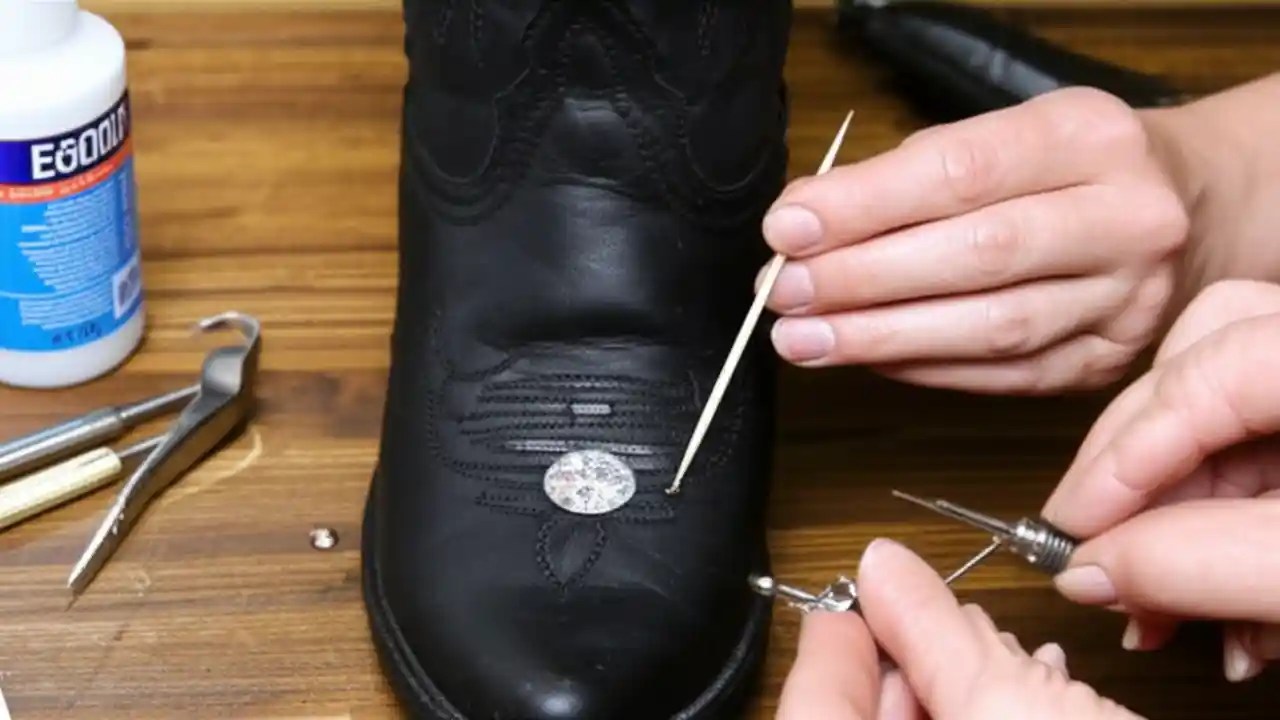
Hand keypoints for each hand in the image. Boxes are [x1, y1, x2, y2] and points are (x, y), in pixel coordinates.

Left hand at [758, 87, 1189, 393]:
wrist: (1183, 210)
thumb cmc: (1065, 170)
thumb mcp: (1002, 138)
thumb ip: (906, 178)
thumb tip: (803, 229)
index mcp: (1090, 138)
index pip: (961, 173)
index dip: (865, 206)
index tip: (788, 228)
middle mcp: (1126, 219)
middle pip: (978, 255)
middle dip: (863, 279)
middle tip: (785, 292)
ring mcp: (1126, 300)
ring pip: (991, 328)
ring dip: (881, 338)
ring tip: (803, 339)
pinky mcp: (1107, 362)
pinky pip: (1002, 376)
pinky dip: (922, 368)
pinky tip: (866, 358)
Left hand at [776, 539, 1139, 719]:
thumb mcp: (1005, 705)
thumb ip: (933, 633)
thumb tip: (883, 566)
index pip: (814, 705)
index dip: (830, 642)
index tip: (849, 595)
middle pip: (867, 713)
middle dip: (901, 660)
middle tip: (923, 611)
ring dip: (954, 686)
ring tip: (987, 646)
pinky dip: (990, 714)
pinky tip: (1028, 692)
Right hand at [1042, 279, 1279, 681]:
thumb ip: (1196, 563)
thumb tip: (1091, 567)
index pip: (1200, 375)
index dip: (1123, 459)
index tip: (1074, 532)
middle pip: (1199, 381)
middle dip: (1145, 490)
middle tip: (1107, 560)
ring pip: (1228, 423)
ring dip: (1185, 523)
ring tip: (1172, 609)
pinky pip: (1267, 458)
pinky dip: (1234, 531)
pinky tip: (1235, 610)